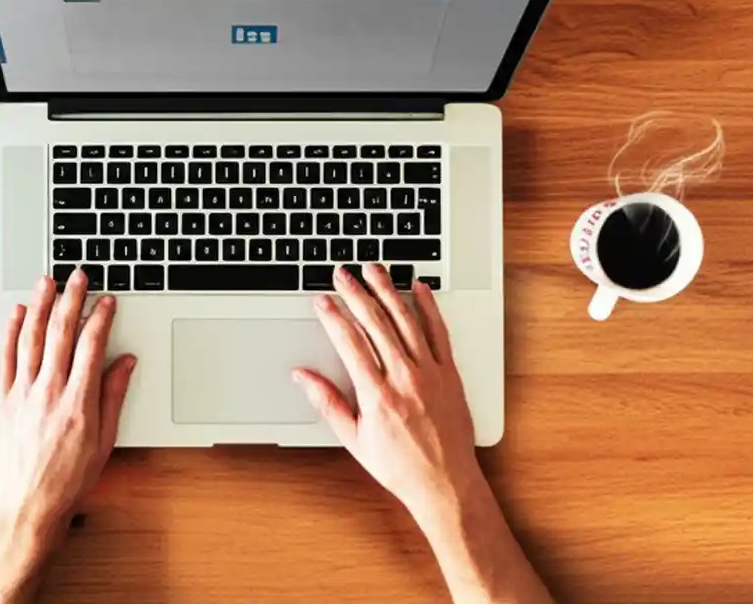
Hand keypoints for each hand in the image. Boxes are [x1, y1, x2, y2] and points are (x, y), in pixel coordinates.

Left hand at [0, 270, 136, 603]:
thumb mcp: (104, 440)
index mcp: (78, 401)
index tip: (107, 301)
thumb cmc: (68, 478)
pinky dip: (8, 332)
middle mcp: (47, 392)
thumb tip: (124, 363)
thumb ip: (114, 396)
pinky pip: (3, 358)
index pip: (91, 346)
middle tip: (77, 277)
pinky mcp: (0, 400)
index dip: (101, 318)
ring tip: (46, 282)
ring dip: (38, 305)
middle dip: (70, 300)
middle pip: (59, 333)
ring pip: (29, 338)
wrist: (27, 504)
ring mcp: (20, 394)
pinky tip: (15, 313)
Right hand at [296, 265, 551, 602]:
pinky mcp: (450, 373)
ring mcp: (430, 373)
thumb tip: (302, 377)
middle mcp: (404, 378)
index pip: (350, 343)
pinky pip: (439, 332)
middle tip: (343, 273)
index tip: (322, 300)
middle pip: (376, 323)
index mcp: (377, 395)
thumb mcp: (354, 439)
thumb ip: (327, 403)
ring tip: (374, 269)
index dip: (333, 317)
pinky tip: (419, 289)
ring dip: (388, 291)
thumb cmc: (399, 466)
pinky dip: (429, 308)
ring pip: (406, 321)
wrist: (445, 482)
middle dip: (356, 293)